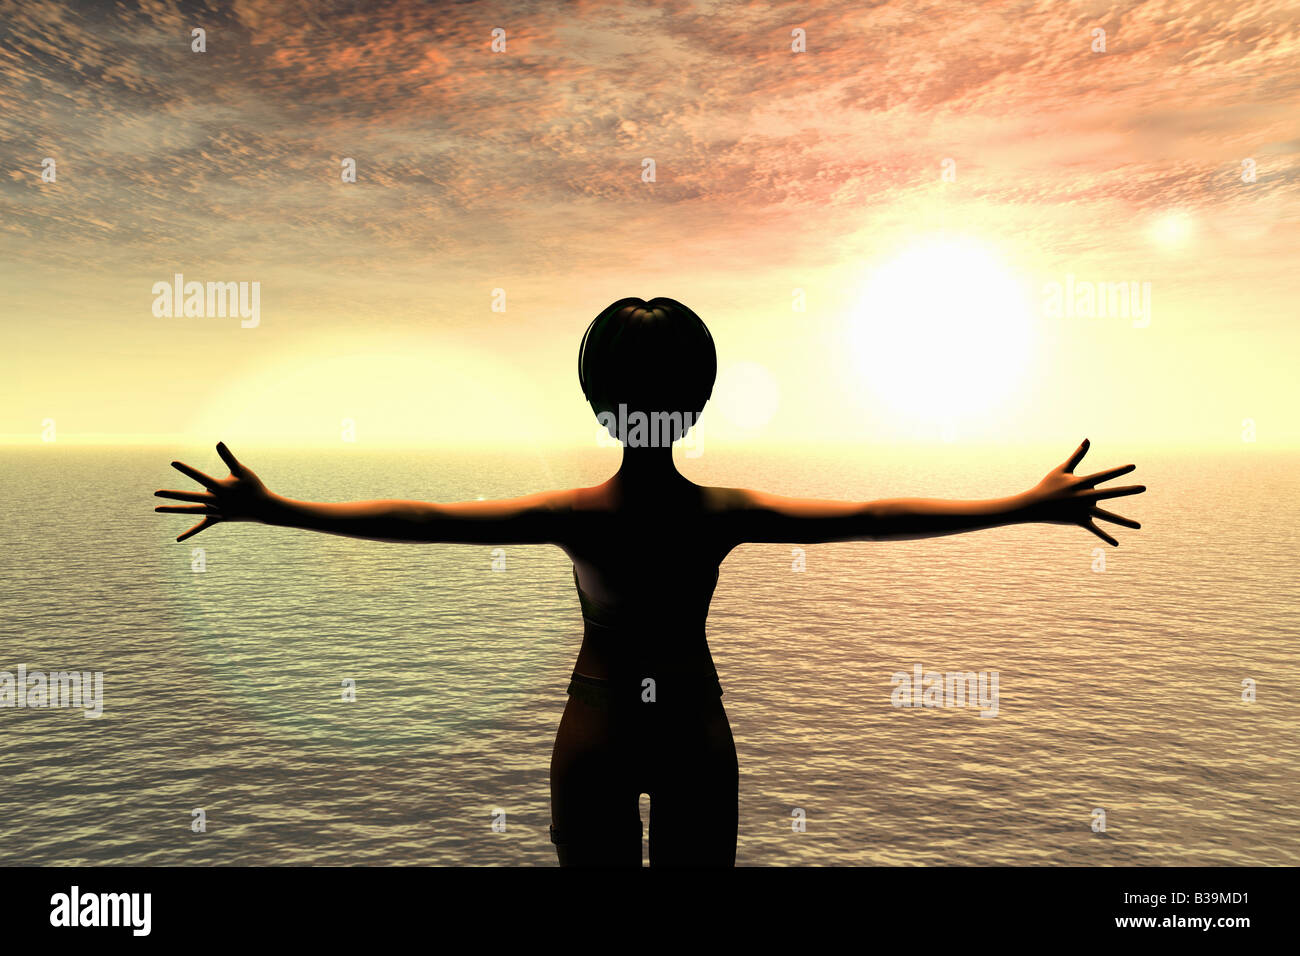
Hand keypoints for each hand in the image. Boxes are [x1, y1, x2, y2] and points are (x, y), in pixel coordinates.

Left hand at [154, 442, 276, 541]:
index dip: (186, 469)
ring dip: (173, 510)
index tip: (173, 463)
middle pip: (189, 497)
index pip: (199, 477)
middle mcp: (215, 501)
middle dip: (172, 494)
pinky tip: (177, 539)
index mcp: (220, 488)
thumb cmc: (253, 486)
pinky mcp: (217, 519)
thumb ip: (228, 457)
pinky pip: (201, 526)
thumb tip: (218, 442)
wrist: (264, 508)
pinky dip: (190, 532)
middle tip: (156, 492)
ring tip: (156, 508)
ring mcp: (215, 512)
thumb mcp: (241, 470)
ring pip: (190, 511)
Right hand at [1023, 439, 1144, 546]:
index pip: (1104, 475)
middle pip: (1109, 493)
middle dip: (1126, 491)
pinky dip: (1105, 537)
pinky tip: (1116, 544)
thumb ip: (1078, 455)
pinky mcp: (1079, 521)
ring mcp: (1082, 510)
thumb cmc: (1049, 484)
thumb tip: (1088, 439)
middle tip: (1143, 488)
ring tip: (1139, 526)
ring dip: (1123, 521)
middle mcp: (1084, 496)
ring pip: (1107, 517)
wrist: (1034, 505)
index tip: (1133, 467)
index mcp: (1081, 483)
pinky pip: (1095, 529)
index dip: (1118, 471)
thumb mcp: (1063, 468)